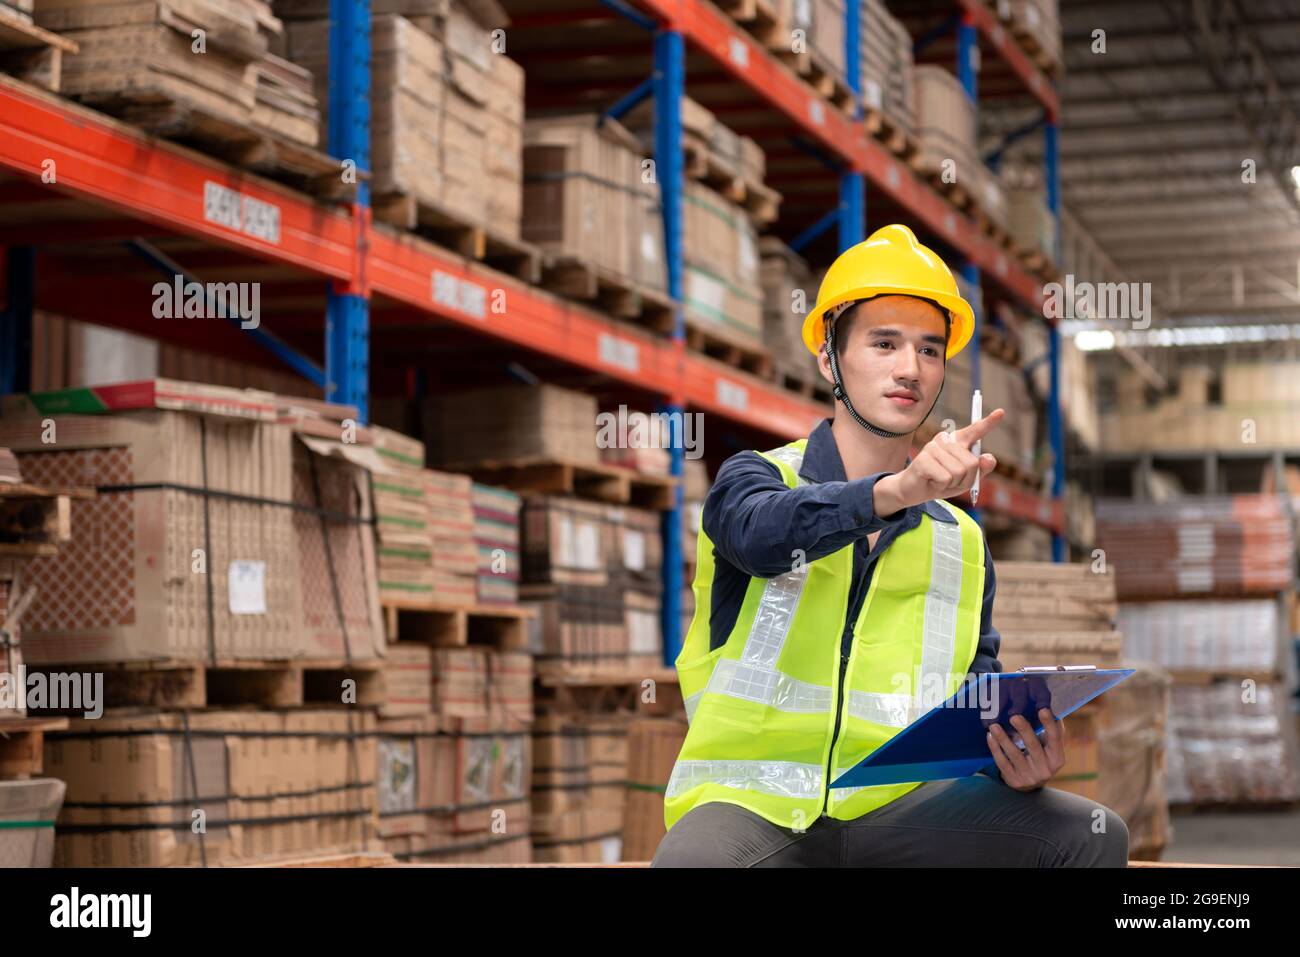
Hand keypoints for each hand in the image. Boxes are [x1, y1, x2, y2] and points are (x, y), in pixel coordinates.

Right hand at [874, 409, 1003, 513]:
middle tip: (950, 481)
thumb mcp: (965, 480)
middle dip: (965, 480)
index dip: (988, 423)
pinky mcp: (923, 459)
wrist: (913, 491)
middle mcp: (945, 440)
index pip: (975, 430)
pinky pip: (946, 478)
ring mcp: (933, 447)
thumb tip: (988, 458)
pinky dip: (941, 487)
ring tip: (939, 481)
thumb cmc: (940, 482)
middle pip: (972, 463)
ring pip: (959, 472)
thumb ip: (980, 470)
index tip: (1001, 412)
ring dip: (952, 484)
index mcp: (957, 441)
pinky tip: (931, 482)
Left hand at [986, 708, 1065, 791]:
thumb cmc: (1041, 756)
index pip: (1055, 739)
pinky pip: (1002, 763)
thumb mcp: (1050, 747)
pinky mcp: (1014, 780)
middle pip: (1033, 746)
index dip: (1049, 724)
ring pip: (1015, 755)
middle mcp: (1045, 769)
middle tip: (1014, 716)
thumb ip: (1050, 730)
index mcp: (1057, 758)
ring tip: (994, 725)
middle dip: (1024, 730)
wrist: (1032, 783)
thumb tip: (1048, 704)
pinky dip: (995, 749)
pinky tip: (990, 736)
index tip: (1043, 709)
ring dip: (1003, 739)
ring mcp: (1029, 776)